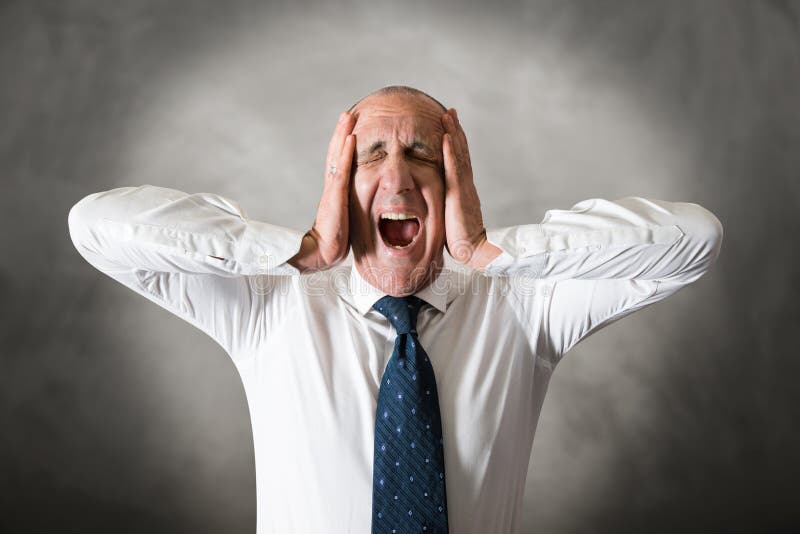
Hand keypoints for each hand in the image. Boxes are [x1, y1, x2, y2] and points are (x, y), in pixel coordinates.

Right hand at [289, 111, 355, 271]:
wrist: (322, 252)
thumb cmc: (336, 241)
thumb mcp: (348, 219)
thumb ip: (354, 210)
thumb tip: (369, 209)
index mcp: (336, 191)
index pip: (340, 162)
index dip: (343, 145)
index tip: (350, 128)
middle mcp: (332, 185)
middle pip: (336, 152)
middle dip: (342, 132)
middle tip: (348, 113)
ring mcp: (333, 189)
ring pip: (337, 155)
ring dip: (342, 134)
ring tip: (348, 116)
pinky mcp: (335, 195)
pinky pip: (342, 169)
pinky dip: (346, 152)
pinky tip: (351, 137)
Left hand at [441, 108, 500, 270]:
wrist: (473, 249)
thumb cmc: (460, 239)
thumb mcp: (450, 216)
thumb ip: (444, 205)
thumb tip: (433, 203)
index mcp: (462, 188)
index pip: (459, 160)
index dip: (455, 142)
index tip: (449, 126)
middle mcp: (465, 183)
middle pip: (460, 151)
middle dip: (455, 130)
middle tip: (450, 112)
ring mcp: (463, 186)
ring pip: (459, 154)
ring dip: (453, 133)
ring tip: (448, 115)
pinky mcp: (459, 192)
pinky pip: (454, 167)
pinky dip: (451, 150)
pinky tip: (446, 136)